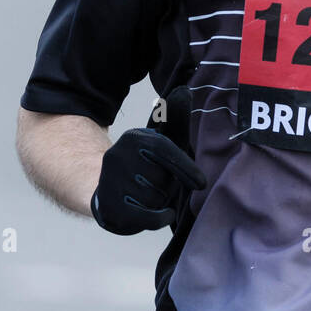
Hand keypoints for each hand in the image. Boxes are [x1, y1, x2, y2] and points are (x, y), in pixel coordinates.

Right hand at [91, 127, 206, 235]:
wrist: (109, 193)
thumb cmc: (147, 165)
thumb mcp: (160, 141)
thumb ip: (175, 119)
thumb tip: (184, 91)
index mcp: (134, 137)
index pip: (164, 150)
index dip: (185, 168)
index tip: (201, 183)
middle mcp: (118, 155)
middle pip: (162, 178)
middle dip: (168, 186)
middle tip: (158, 184)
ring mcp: (111, 181)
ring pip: (155, 199)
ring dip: (160, 202)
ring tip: (149, 196)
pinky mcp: (110, 205)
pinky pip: (145, 217)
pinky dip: (160, 219)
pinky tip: (166, 215)